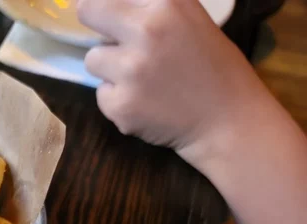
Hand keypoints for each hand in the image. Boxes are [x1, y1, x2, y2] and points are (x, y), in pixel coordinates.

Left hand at [78, 0, 272, 167]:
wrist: (226, 119)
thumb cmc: (210, 65)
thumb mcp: (188, 18)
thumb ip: (150, 8)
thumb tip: (111, 4)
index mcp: (167, 4)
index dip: (104, 3)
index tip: (103, 10)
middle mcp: (147, 30)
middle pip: (88, 11)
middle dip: (95, 21)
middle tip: (111, 34)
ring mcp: (131, 70)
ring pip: (93, 58)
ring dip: (110, 68)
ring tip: (142, 78)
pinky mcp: (120, 104)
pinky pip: (101, 94)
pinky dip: (118, 99)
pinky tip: (146, 102)